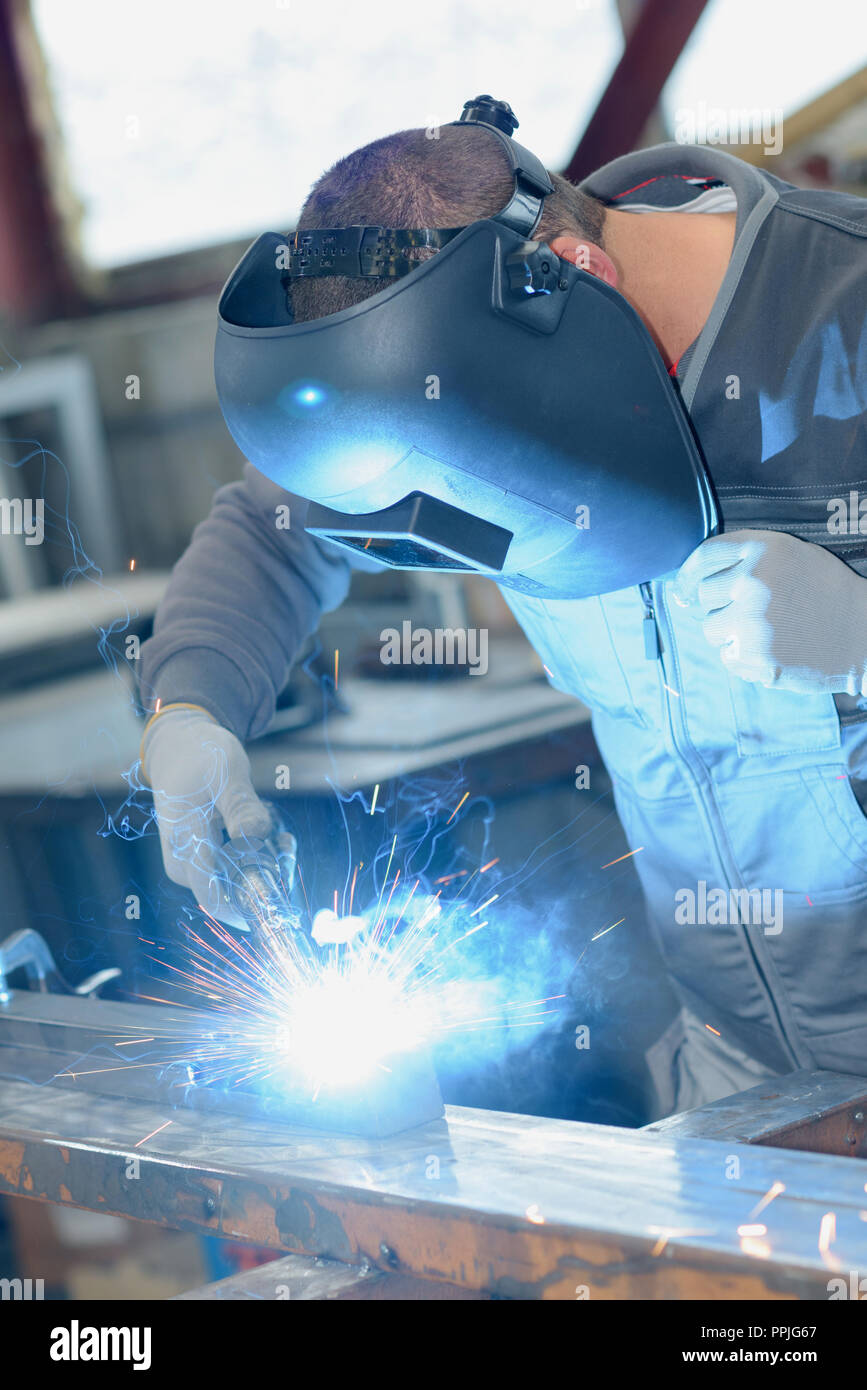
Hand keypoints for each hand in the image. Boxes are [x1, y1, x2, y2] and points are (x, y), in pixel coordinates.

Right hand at [142, 706, 272, 927]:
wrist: (179, 748)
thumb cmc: (202, 758)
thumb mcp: (228, 774)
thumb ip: (242, 809)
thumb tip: (253, 841)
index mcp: (185, 845)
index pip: (215, 900)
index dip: (251, 908)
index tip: (285, 892)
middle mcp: (183, 864)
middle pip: (233, 894)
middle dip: (269, 876)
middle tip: (288, 844)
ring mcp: (190, 865)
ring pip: (237, 884)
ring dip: (267, 865)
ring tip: (283, 835)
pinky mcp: (201, 860)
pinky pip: (234, 871)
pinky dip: (258, 857)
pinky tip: (272, 835)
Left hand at [671, 529, 866, 693]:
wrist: (864, 634)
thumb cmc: (826, 594)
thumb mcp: (792, 557)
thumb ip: (746, 560)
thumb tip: (689, 586)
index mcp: (762, 549)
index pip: (704, 556)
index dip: (687, 574)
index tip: (683, 590)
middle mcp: (753, 581)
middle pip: (703, 595)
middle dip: (721, 605)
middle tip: (753, 613)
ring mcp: (752, 621)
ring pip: (710, 629)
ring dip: (729, 633)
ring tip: (767, 632)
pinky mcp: (755, 657)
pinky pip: (727, 657)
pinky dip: (743, 658)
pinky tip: (774, 651)